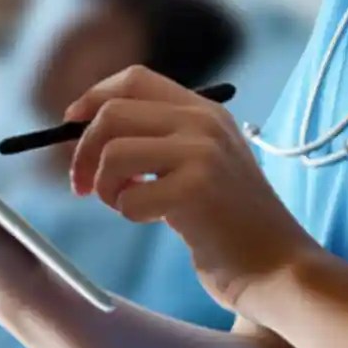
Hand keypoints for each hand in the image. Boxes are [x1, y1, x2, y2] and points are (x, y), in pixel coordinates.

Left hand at [66, 66, 318, 310]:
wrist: (278, 267)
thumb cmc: (229, 225)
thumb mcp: (202, 165)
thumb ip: (158, 140)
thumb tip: (84, 128)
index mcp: (205, 110)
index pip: (133, 79)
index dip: (92, 98)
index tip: (70, 123)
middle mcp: (205, 122)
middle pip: (112, 113)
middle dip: (84, 151)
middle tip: (84, 187)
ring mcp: (203, 152)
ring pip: (113, 153)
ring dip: (106, 188)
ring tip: (127, 205)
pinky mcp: (197, 189)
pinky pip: (128, 198)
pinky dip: (130, 215)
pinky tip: (158, 221)